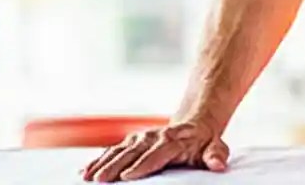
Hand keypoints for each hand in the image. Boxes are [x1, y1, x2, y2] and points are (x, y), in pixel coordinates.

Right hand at [80, 120, 228, 181]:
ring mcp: (140, 138)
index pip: (156, 154)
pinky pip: (112, 150)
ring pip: (118, 151)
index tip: (128, 176)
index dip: (142, 165)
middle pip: (132, 152)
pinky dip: (98, 160)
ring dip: (102, 163)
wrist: (194, 125)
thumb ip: (216, 155)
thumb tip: (219, 164)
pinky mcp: (132, 141)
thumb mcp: (215, 147)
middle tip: (100, 180)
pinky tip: (85, 171)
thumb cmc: (203, 142)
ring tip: (88, 177)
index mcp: (174, 140)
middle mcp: (154, 137)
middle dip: (115, 166)